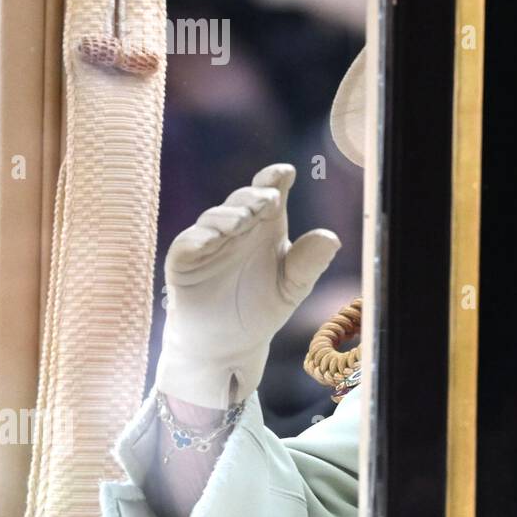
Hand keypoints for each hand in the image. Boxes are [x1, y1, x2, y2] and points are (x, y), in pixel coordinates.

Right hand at [154, 164, 340, 408]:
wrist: (230, 343)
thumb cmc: (262, 306)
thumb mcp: (293, 286)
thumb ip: (309, 262)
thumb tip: (332, 238)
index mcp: (267, 226)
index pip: (271, 191)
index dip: (276, 177)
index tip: (286, 173)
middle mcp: (238, 227)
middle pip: (244, 200)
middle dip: (254, 197)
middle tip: (269, 200)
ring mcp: (209, 241)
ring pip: (215, 217)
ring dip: (229, 216)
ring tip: (243, 222)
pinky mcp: (184, 260)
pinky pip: (188, 243)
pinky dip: (199, 238)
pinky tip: (211, 239)